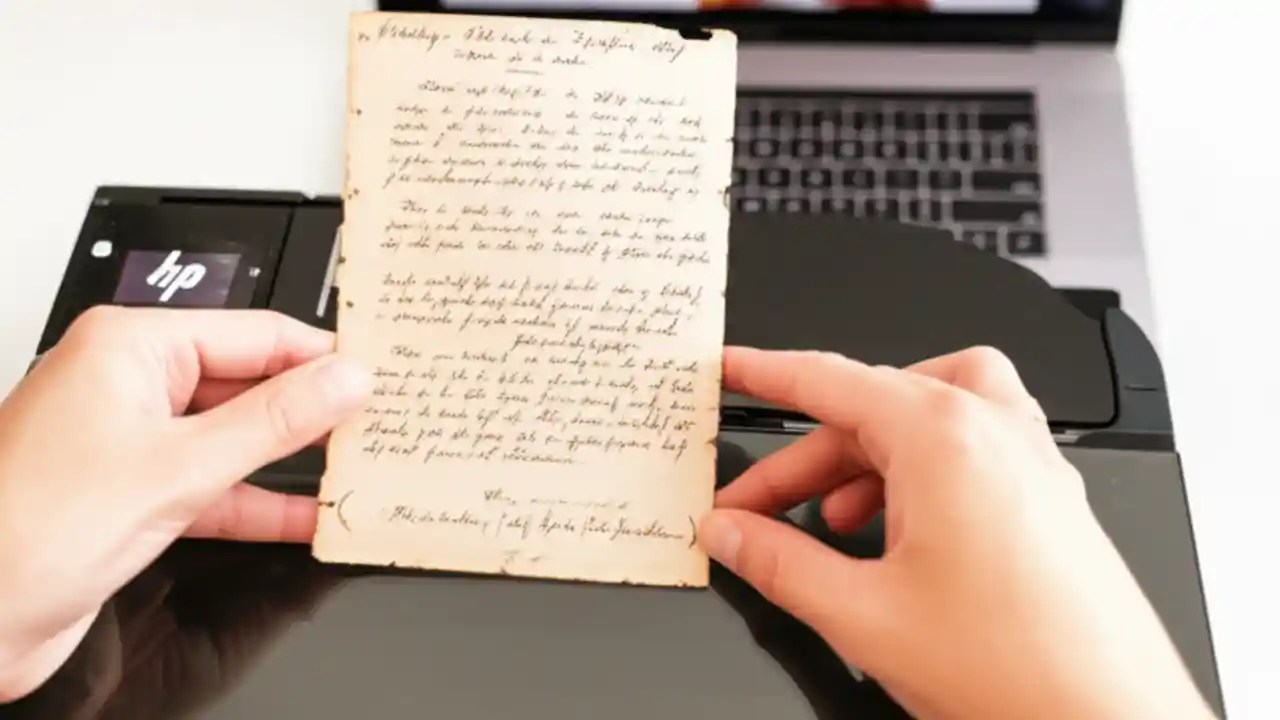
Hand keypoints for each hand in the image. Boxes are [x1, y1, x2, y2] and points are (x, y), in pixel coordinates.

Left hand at [0, 307, 370, 700]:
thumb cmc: (25, 529)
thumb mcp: (178, 467)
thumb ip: (273, 422)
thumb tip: (344, 380)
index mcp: (130, 348)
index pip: (255, 333)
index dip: (322, 354)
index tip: (378, 373)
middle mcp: (130, 385)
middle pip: (248, 381)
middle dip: (313, 407)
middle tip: (379, 419)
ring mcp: (133, 442)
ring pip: (236, 437)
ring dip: (293, 459)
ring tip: (357, 462)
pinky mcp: (136, 494)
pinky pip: (217, 486)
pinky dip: (260, 502)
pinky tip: (309, 516)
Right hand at [699, 346, 1215, 719]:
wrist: (1113, 719)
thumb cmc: (1020, 668)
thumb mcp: (863, 615)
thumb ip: (778, 562)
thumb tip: (730, 532)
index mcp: (944, 436)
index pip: (829, 381)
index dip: (766, 373)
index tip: (732, 368)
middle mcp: (993, 430)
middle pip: (870, 409)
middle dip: (802, 460)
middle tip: (751, 508)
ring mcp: (1028, 458)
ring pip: (922, 421)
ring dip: (861, 461)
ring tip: (827, 522)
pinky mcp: (1047, 491)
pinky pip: (967, 447)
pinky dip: (915, 471)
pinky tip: (894, 531)